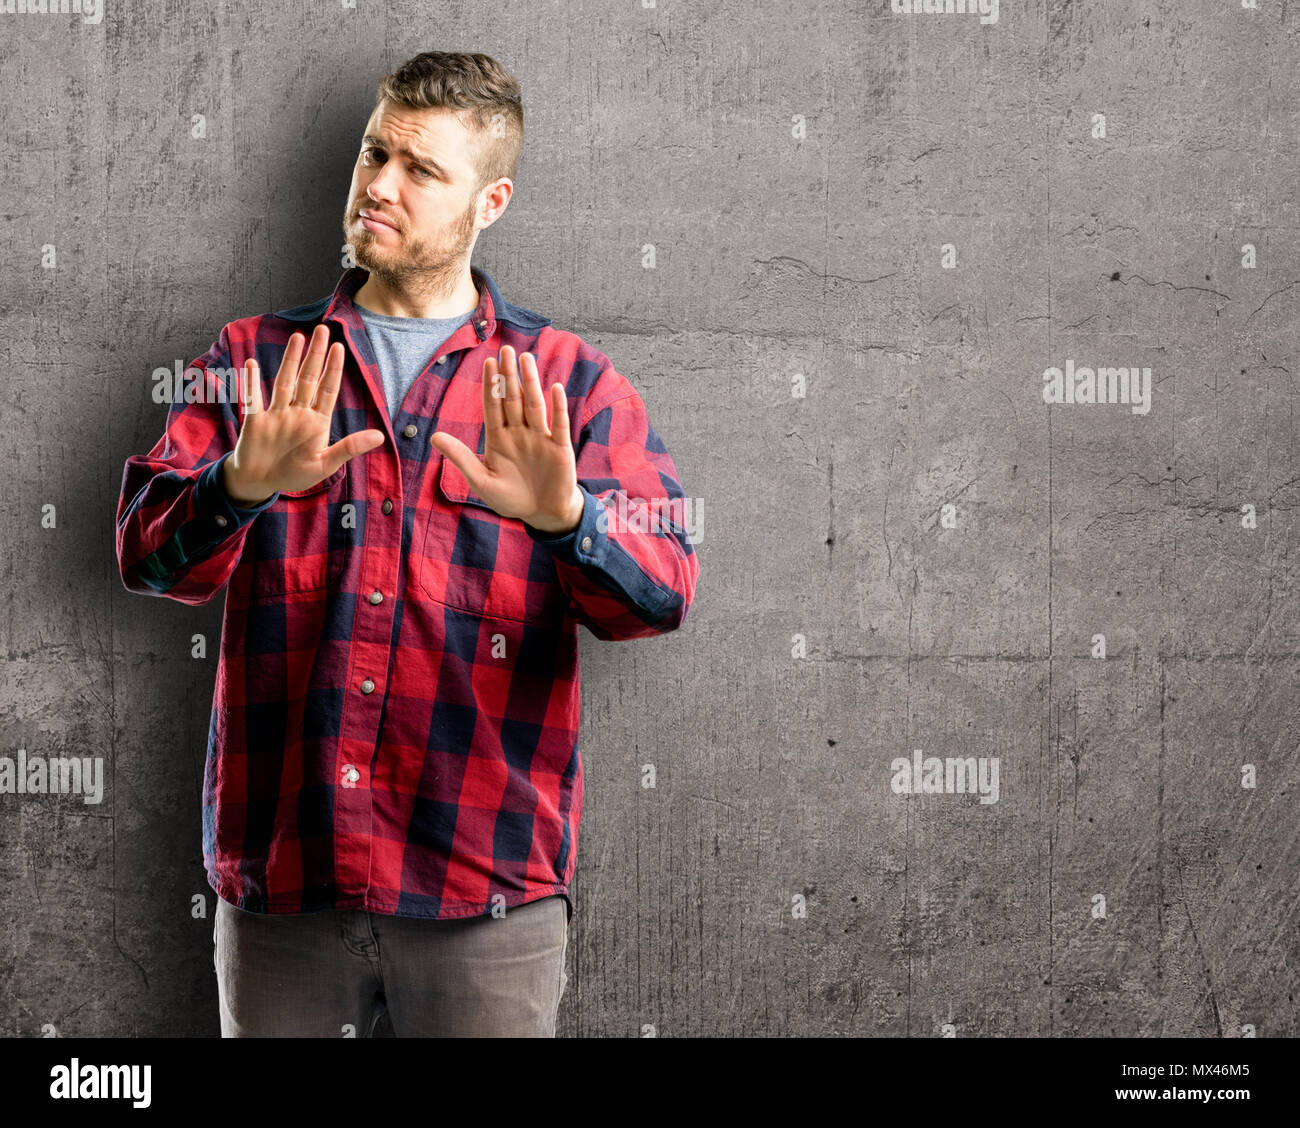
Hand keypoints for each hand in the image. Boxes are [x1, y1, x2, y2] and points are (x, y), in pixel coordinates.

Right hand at [223, 324, 385, 503]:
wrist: (261, 482)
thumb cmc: (294, 474)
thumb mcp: (325, 464)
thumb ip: (350, 448)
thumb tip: (380, 436)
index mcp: (317, 422)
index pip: (327, 390)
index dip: (333, 369)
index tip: (339, 347)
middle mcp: (298, 412)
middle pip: (308, 378)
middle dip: (315, 355)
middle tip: (322, 329)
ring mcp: (276, 414)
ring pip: (284, 381)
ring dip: (290, 360)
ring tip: (298, 337)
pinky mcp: (255, 421)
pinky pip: (253, 398)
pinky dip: (251, 382)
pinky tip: (252, 363)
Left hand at [430, 345, 582, 533]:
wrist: (543, 515)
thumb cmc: (511, 498)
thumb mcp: (481, 481)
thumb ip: (461, 458)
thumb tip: (434, 436)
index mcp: (499, 438)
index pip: (493, 406)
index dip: (490, 385)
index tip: (487, 362)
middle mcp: (519, 433)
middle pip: (513, 399)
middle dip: (508, 376)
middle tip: (505, 349)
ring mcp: (540, 438)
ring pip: (534, 405)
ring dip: (531, 383)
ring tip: (527, 360)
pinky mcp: (560, 448)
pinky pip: (559, 424)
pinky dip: (558, 407)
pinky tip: (555, 388)